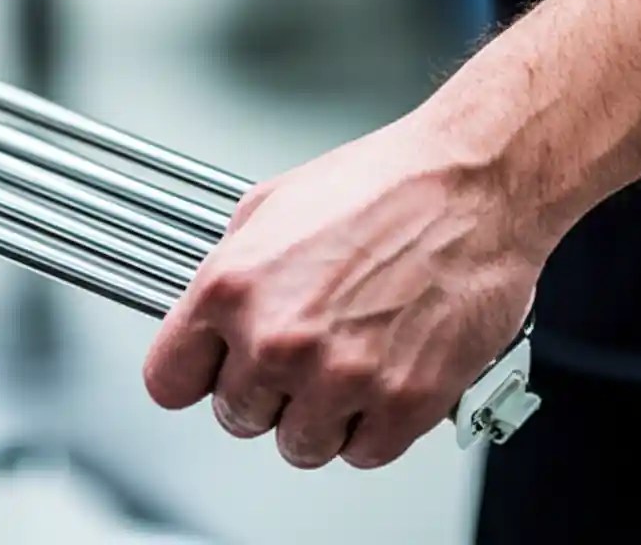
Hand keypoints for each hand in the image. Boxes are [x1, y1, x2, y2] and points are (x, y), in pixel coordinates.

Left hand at [142, 117, 542, 468]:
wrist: (473, 185)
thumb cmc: (383, 185)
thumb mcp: (270, 207)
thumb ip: (230, 269)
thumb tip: (210, 313)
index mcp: (230, 289)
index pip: (168, 381)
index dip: (192, 377)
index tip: (209, 374)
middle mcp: (277, 339)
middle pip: (235, 417)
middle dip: (262, 393)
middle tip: (298, 359)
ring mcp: (340, 377)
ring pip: (298, 446)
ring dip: (317, 418)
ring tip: (344, 369)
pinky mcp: (403, 403)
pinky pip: (363, 454)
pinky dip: (373, 429)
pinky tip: (382, 381)